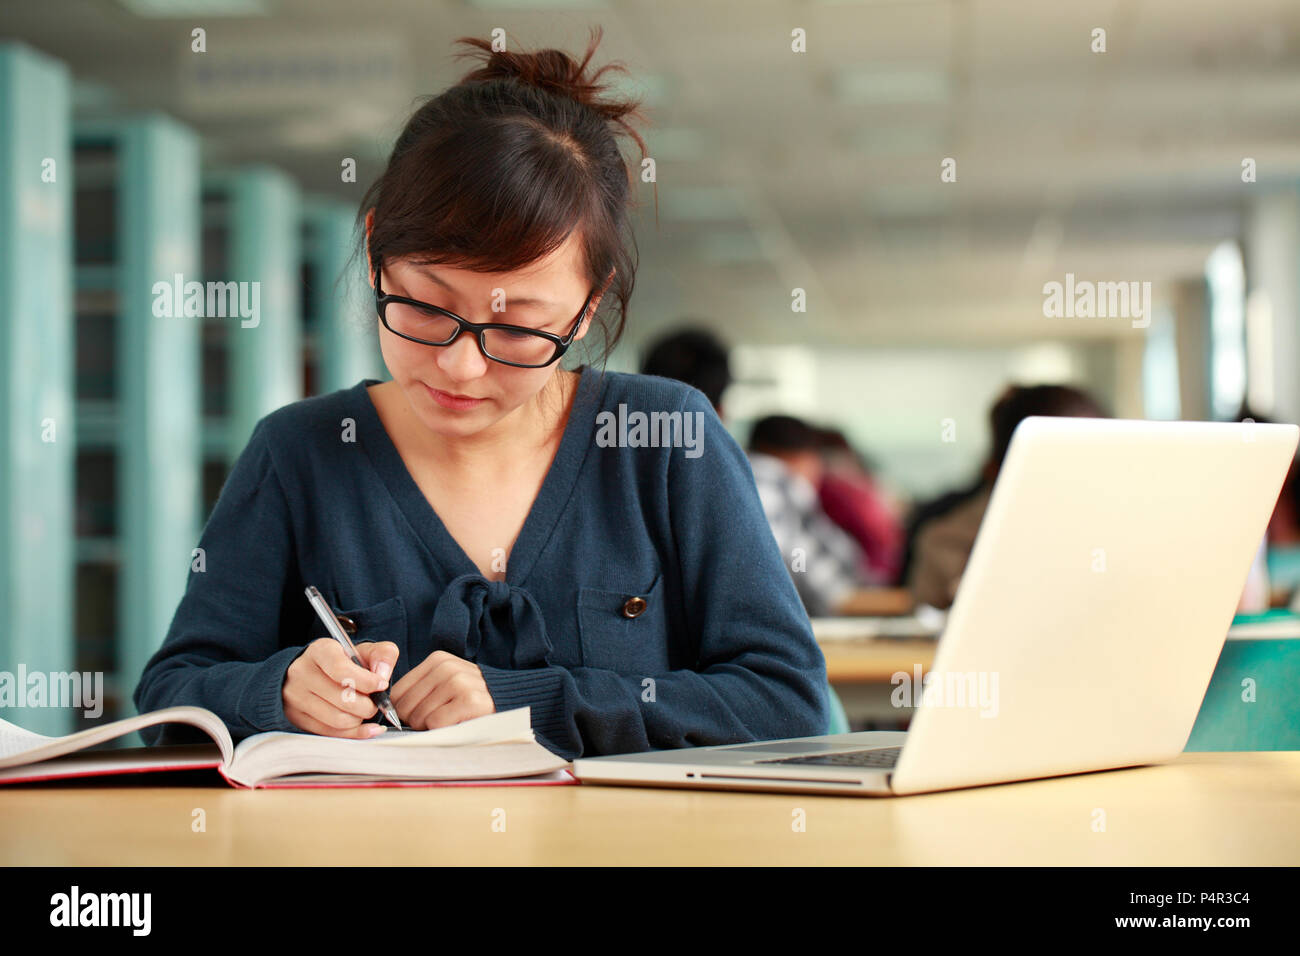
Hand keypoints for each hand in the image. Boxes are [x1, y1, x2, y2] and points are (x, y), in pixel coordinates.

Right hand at [282, 638, 399, 737]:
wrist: (315, 672)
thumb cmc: (344, 662)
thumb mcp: (365, 650)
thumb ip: (383, 655)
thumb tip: (383, 676)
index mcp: (320, 651)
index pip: (341, 670)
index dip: (367, 682)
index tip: (381, 685)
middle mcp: (302, 673)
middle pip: (343, 699)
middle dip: (368, 704)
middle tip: (375, 702)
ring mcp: (296, 697)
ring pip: (338, 720)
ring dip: (360, 719)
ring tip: (364, 709)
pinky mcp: (297, 718)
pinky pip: (331, 733)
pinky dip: (353, 733)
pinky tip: (365, 727)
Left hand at [389, 650, 495, 729]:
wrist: (510, 698)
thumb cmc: (471, 696)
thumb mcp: (445, 682)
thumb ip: (420, 691)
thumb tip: (388, 712)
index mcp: (437, 660)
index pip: (398, 692)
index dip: (401, 711)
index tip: (414, 718)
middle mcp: (447, 668)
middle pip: (406, 706)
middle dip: (415, 721)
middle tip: (436, 721)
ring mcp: (459, 683)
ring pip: (420, 716)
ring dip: (431, 727)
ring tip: (450, 721)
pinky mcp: (469, 701)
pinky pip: (436, 723)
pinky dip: (442, 730)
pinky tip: (457, 724)